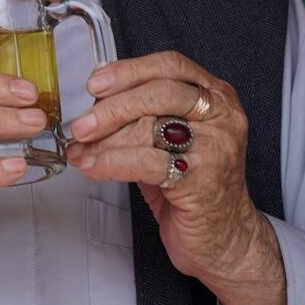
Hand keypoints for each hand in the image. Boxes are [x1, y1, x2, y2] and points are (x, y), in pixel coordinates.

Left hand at [66, 51, 279, 291]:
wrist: (224, 238)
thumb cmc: (194, 186)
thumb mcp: (172, 140)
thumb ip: (144, 115)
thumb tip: (92, 106)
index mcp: (216, 97)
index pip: (171, 65)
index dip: (129, 70)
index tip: (95, 84)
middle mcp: (222, 116)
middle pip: (160, 92)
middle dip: (113, 107)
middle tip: (81, 125)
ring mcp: (217, 146)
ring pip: (152, 126)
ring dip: (106, 139)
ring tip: (80, 151)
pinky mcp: (204, 179)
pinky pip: (148, 162)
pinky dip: (112, 163)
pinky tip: (94, 168)